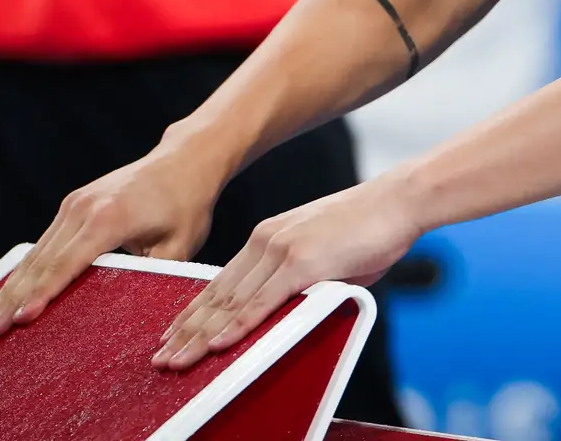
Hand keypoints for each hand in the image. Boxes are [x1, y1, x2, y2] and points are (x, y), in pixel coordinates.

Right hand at [0, 144, 220, 340]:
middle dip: (14, 300)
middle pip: (42, 261)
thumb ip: (150, 276)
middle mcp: (84, 207)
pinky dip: (24, 271)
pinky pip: (43, 243)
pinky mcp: (72, 204)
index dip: (45, 294)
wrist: (184, 161)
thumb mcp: (179, 246)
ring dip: (10, 288)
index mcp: (110, 218)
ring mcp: (74, 203)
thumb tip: (126, 309)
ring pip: (36, 253)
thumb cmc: (187, 206)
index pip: (69, 264)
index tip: (22, 321)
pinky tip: (7, 295)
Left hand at [152, 177, 421, 369]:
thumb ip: (304, 279)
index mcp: (268, 236)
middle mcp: (266, 241)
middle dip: (186, 330)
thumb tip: (298, 306)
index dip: (194, 312)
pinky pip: (262, 302)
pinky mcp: (301, 263)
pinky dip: (237, 326)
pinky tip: (216, 343)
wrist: (399, 199)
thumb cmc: (371, 226)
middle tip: (162, 356)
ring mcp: (281, 251)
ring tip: (177, 360)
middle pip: (217, 295)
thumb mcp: (325, 254)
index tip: (173, 334)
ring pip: (232, 303)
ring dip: (201, 336)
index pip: (220, 282)